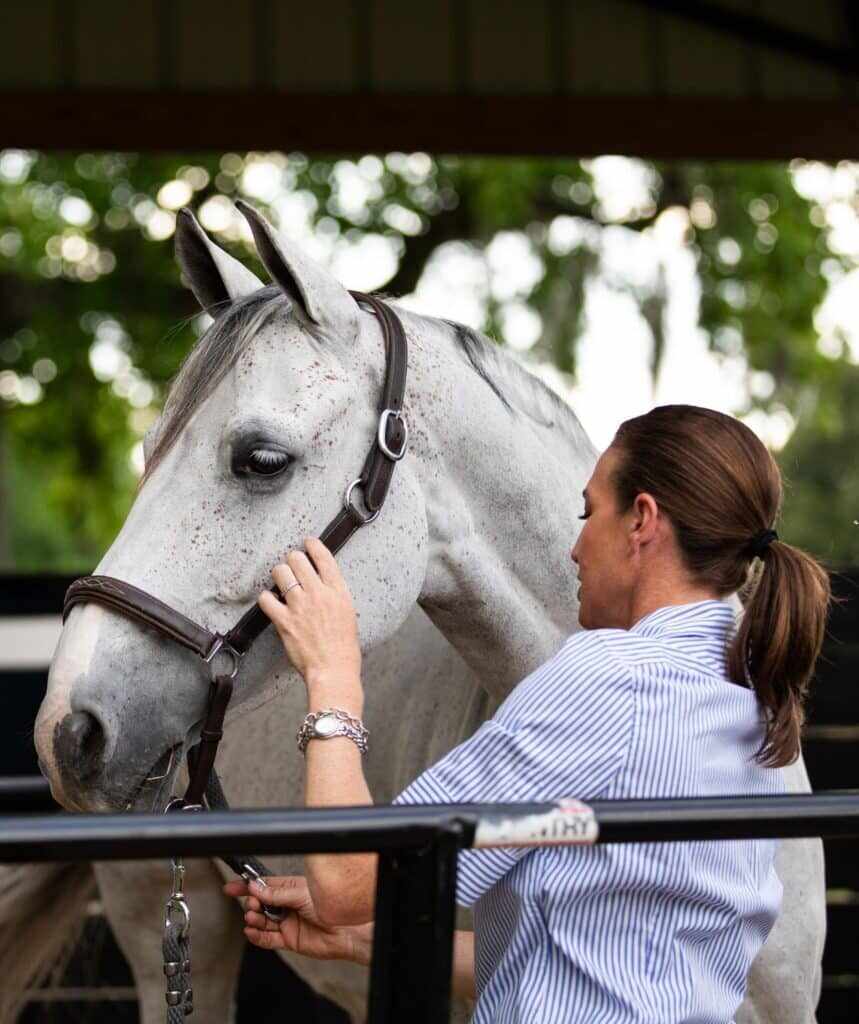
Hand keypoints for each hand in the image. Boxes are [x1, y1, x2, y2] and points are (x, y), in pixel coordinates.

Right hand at [224, 875, 372, 964]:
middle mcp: (286, 905)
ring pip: (262, 921)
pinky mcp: (288, 939)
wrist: (344, 931)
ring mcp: (286, 922)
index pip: (264, 886)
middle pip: (260, 904)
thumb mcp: (300, 894)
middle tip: (252, 905)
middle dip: (251, 904)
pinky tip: (252, 931)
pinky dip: (257, 936)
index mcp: (290, 889)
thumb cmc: (329, 907)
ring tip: (252, 917)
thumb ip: (276, 893)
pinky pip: (267, 939)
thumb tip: (256, 888)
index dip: (247, 887)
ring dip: (253, 919)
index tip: (232, 887)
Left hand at [259, 537, 362, 710]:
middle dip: (292, 560)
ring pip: (281, 573)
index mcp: (338, 592)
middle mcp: (318, 594)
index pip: (324, 558)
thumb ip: (335, 596)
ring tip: (280, 581)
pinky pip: (266, 599)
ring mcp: (299, 606)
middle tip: (291, 566)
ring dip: (279, 574)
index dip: (313, 545)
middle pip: (298, 560)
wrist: (334, 669)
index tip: (308, 542)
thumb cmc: (344, 647)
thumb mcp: (348, 614)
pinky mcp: (284, 620)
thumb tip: (323, 586)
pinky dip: (266, 598)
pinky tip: (270, 601)